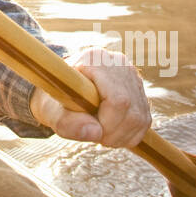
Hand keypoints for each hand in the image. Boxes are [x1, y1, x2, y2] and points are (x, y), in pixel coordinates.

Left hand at [29, 47, 151, 147]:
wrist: (59, 90)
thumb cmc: (53, 100)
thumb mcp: (51, 112)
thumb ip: (68, 123)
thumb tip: (96, 133)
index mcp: (94, 60)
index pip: (117, 99)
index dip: (108, 124)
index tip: (92, 131)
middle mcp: (117, 62)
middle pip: (131, 109)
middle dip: (114, 133)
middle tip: (96, 136)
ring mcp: (131, 75)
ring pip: (141, 117)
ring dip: (122, 136)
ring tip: (101, 134)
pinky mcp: (138, 89)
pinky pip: (144, 120)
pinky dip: (130, 134)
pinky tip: (112, 132)